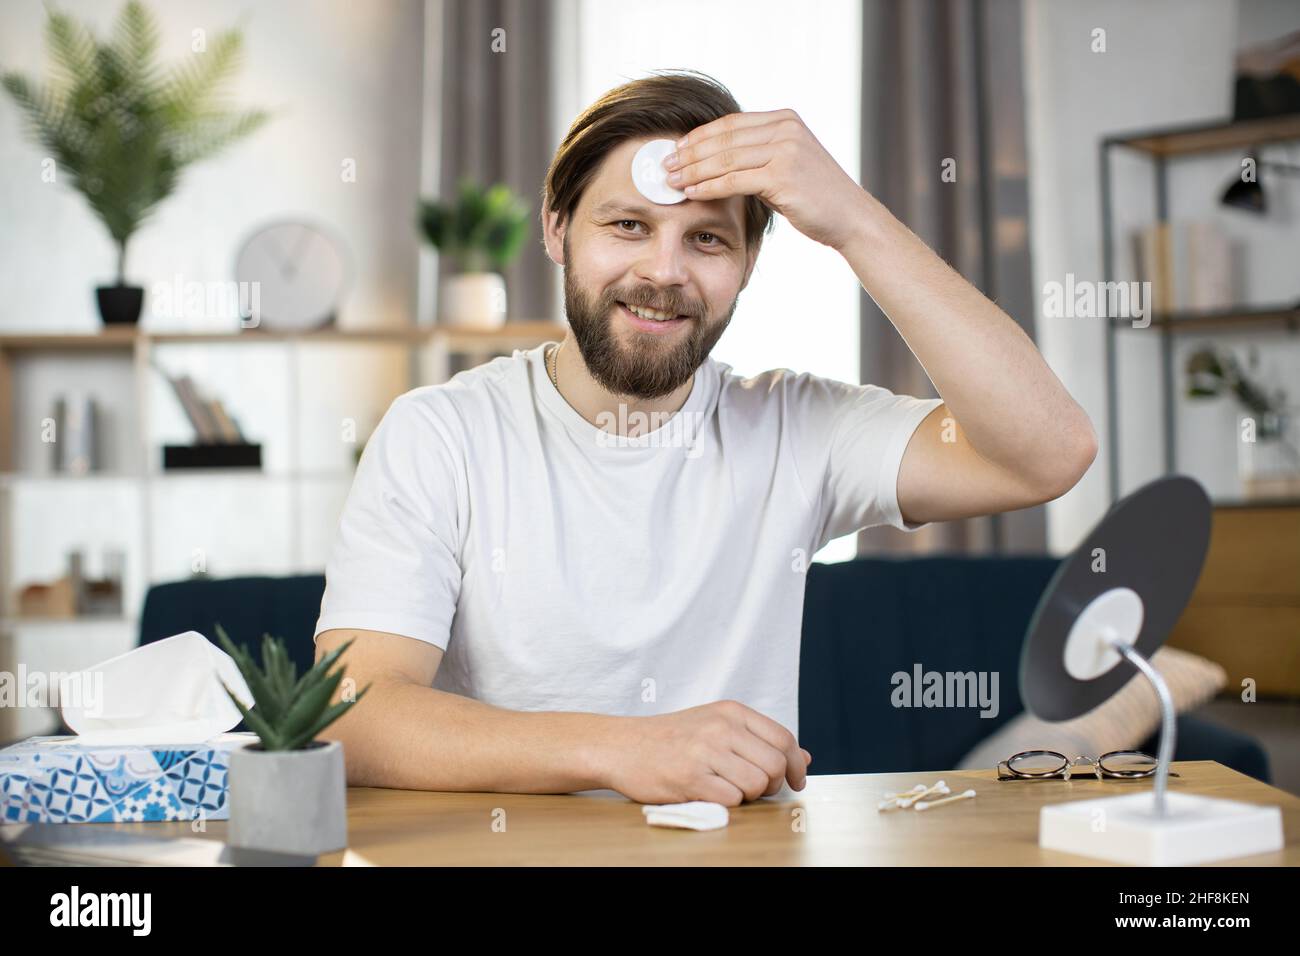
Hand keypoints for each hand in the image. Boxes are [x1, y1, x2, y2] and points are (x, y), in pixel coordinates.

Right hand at [599, 700, 812, 806]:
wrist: (622, 745)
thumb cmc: (672, 738)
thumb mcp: (716, 724)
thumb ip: (759, 739)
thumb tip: (804, 757)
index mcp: (731, 711)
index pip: (784, 738)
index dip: (796, 764)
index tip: (795, 780)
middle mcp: (721, 727)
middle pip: (775, 764)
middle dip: (773, 784)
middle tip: (757, 789)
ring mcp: (705, 752)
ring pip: (756, 784)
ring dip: (749, 795)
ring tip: (729, 789)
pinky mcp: (690, 779)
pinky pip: (731, 799)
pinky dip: (727, 803)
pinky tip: (710, 793)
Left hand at [663, 108, 867, 251]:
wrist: (849, 218)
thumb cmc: (816, 196)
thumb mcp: (788, 163)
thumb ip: (760, 153)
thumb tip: (718, 155)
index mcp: (785, 120)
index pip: (731, 123)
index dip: (699, 135)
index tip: (677, 148)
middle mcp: (786, 129)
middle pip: (724, 138)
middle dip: (690, 152)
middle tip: (664, 164)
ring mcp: (786, 150)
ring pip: (725, 158)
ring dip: (693, 169)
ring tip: (671, 180)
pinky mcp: (782, 176)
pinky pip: (733, 180)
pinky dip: (708, 186)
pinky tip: (691, 192)